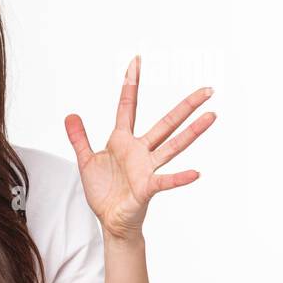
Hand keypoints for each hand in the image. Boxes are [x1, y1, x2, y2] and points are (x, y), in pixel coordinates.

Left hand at [64, 56, 215, 240]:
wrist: (110, 220)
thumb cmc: (104, 193)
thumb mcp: (86, 161)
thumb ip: (79, 138)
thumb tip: (71, 115)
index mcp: (123, 141)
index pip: (128, 106)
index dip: (131, 84)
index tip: (136, 62)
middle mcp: (140, 151)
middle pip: (166, 123)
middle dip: (186, 106)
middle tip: (207, 90)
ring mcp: (146, 168)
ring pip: (173, 145)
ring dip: (193, 131)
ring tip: (211, 116)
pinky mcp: (147, 187)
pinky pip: (165, 180)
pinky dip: (180, 178)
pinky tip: (195, 173)